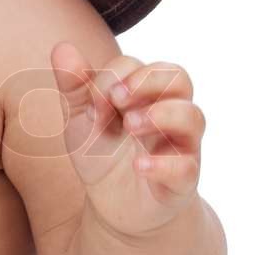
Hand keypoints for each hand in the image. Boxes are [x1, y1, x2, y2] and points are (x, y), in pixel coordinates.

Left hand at [50, 41, 206, 237]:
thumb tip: (61, 47)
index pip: (139, 67)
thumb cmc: (104, 154)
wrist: (116, 207)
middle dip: (147, 82)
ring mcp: (180, 146)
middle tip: (117, 99)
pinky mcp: (182, 181)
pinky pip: (186, 168)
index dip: (114, 77)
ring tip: (129, 126)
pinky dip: (163, 164)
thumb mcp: (81, 119)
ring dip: (161, 115)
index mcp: (145, 94)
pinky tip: (138, 166)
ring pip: (192, 117)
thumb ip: (73, 86)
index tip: (93, 100)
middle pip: (179, 78)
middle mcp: (169, 113)